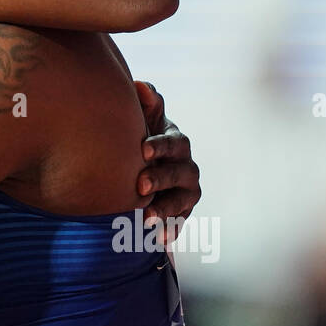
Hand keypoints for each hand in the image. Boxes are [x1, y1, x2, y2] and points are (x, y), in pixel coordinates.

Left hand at [134, 80, 200, 238]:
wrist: (140, 169)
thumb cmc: (139, 138)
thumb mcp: (143, 121)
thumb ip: (145, 105)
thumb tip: (140, 85)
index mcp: (176, 142)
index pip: (173, 142)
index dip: (160, 146)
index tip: (142, 152)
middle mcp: (186, 166)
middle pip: (179, 173)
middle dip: (160, 179)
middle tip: (139, 186)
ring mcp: (187, 191)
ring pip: (182, 200)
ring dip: (166, 209)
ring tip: (146, 218)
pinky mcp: (183, 213)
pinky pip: (181, 224)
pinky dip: (171, 231)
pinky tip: (160, 240)